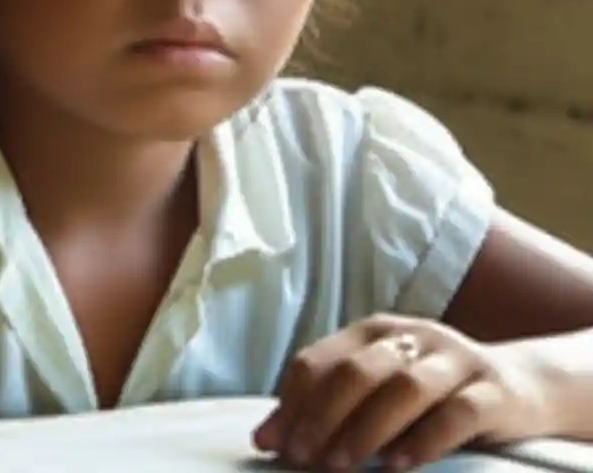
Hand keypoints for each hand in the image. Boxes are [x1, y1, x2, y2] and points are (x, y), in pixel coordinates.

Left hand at [253, 314, 553, 470]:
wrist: (523, 386)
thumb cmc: (431, 393)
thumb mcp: (377, 390)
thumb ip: (328, 407)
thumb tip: (267, 439)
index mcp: (373, 332)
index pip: (317, 361)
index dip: (289, 403)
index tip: (271, 444)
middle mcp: (412, 336)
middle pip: (355, 371)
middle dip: (321, 416)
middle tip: (300, 457)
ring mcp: (456, 359)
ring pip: (404, 387)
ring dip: (366, 428)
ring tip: (340, 465)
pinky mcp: (495, 390)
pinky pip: (458, 413)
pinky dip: (424, 439)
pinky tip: (397, 466)